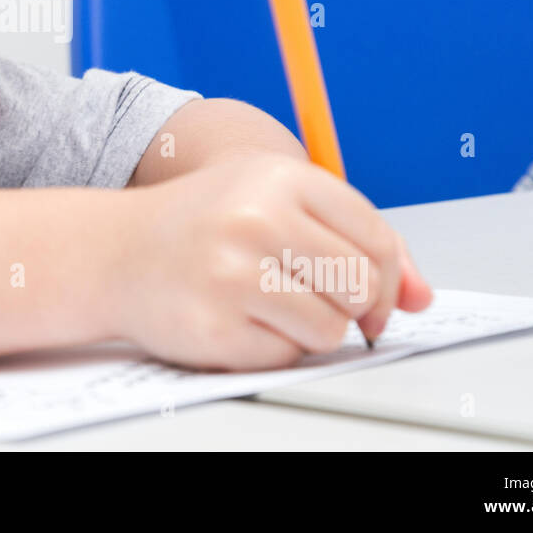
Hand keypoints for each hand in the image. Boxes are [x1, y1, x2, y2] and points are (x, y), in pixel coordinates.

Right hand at [110, 152, 432, 370]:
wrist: (112, 251)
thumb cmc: (203, 224)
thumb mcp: (275, 202)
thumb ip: (353, 239)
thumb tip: (420, 296)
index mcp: (278, 177)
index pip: (375, 238)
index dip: (387, 278)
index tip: (373, 296)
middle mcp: (256, 219)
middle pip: (359, 287)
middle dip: (350, 306)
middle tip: (314, 300)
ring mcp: (232, 274)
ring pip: (330, 329)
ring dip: (311, 329)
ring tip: (268, 305)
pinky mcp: (214, 326)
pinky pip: (286, 355)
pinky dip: (273, 347)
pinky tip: (239, 318)